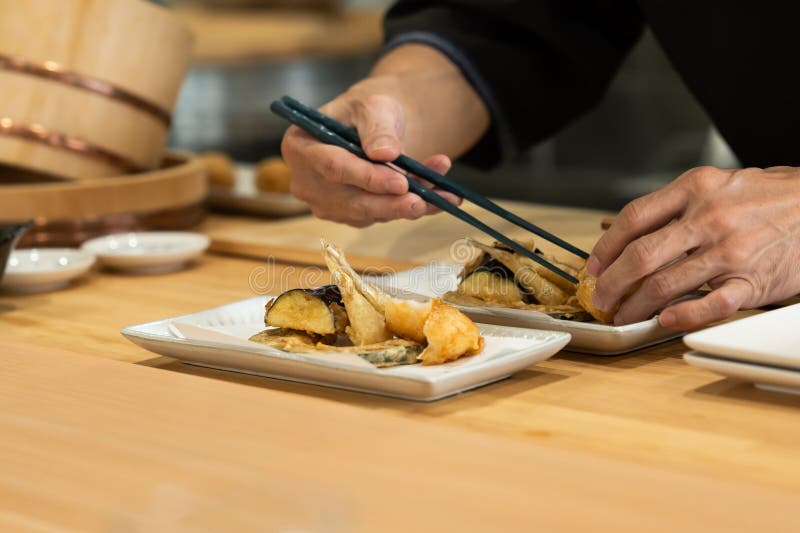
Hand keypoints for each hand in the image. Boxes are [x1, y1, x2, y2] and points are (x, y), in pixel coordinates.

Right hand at [280, 82, 460, 227]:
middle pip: (350, 200)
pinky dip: (411, 207)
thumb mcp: (374, 106)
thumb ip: (378, 127)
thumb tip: (385, 154)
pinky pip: (382, 217)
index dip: (366, 178)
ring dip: (408, 205)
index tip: (400, 182)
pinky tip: (438, 196)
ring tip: (443, 192)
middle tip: (422, 202)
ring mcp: (326, 203)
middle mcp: (306, 181)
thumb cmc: (367, 111)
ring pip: (369, 213)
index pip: (333, 168)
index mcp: (300, 146)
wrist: (375, 127)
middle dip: (390, 203)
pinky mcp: (349, 215)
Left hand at [586, 166, 799, 328]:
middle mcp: (710, 218)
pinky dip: (682, 316)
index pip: (633, 218)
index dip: (605, 247)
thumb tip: (628, 234)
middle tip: (601, 298)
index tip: (594, 266)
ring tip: (624, 316)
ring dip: (636, 306)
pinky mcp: (754, 280)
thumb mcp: (718, 184)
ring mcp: (732, 251)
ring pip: (666, 284)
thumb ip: (676, 205)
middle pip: (641, 255)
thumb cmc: (768, 198)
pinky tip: (664, 321)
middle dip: (612, 282)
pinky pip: (711, 304)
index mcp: (695, 189)